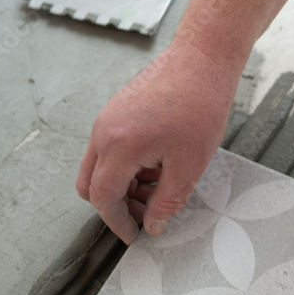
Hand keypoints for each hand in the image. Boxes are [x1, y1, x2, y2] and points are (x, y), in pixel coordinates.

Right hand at [76, 38, 239, 243]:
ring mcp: (108, 118)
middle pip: (91, 184)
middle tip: (146, 215)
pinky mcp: (118, 111)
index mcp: (118, 146)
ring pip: (101, 166)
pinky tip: (160, 166)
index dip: (117, 222)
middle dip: (115, 206)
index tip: (133, 235)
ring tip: (162, 188)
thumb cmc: (200, 102)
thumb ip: (167, 201)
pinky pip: (111, 148)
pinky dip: (128, 165)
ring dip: (124, 185)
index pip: (103, 198)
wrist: (202, 59)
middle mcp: (103, 131)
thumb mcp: (190, 165)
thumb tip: (153, 224)